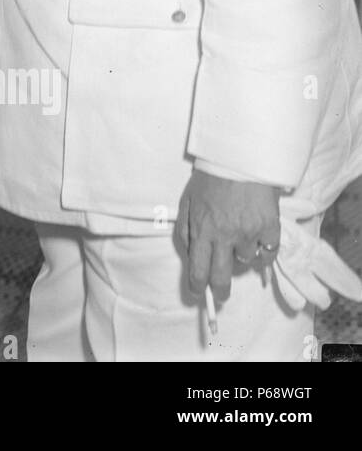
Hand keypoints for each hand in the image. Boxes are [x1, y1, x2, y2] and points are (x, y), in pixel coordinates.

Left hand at [176, 170, 281, 302]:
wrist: (239, 160)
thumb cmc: (210, 179)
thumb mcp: (187, 201)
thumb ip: (185, 227)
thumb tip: (189, 252)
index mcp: (202, 229)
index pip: (197, 268)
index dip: (197, 285)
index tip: (197, 293)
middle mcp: (224, 236)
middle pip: (221, 276)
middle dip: (219, 291)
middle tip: (220, 295)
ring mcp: (248, 233)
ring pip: (244, 261)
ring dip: (239, 256)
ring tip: (238, 239)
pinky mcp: (269, 228)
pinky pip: (267, 253)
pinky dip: (262, 252)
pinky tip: (257, 242)